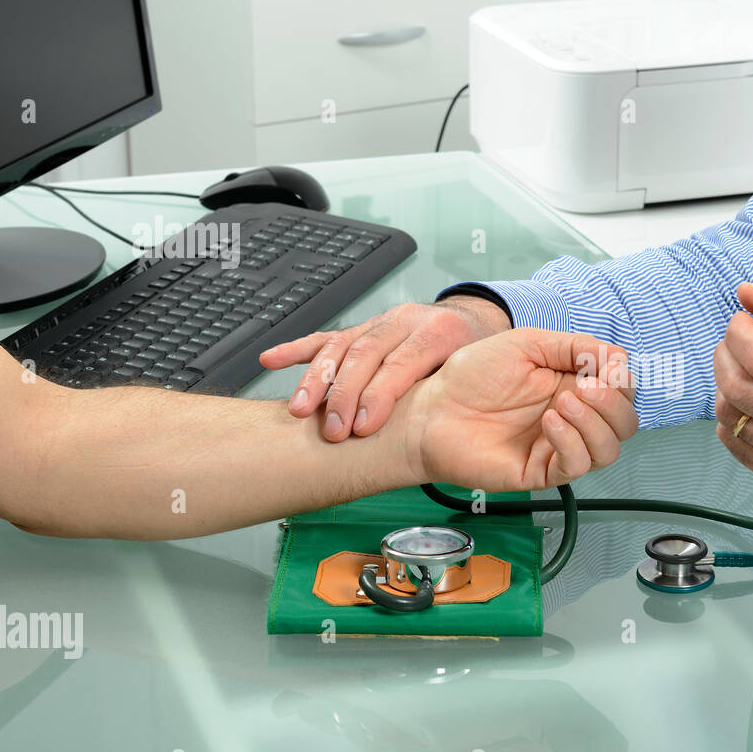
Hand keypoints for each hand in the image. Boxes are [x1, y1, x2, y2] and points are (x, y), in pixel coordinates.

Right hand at [259, 295, 511, 440]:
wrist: (472, 323)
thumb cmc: (476, 358)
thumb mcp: (481, 372)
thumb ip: (457, 391)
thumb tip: (441, 429)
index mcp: (439, 332)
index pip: (403, 362)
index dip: (380, 394)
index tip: (363, 427)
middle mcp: (405, 322)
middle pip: (366, 355)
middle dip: (344, 394)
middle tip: (331, 430)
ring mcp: (379, 323)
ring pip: (342, 346)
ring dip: (316, 379)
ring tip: (300, 409)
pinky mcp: (361, 328)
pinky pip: (326, 337)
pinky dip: (298, 350)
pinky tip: (271, 359)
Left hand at [402, 328, 637, 491]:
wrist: (433, 408)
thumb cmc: (471, 376)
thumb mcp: (527, 344)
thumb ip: (574, 347)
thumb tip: (618, 356)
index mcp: (572, 385)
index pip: (622, 391)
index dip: (622, 380)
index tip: (606, 366)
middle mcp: (571, 418)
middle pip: (625, 424)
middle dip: (614, 404)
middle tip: (586, 388)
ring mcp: (557, 446)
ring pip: (608, 450)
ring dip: (596, 424)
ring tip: (564, 404)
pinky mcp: (539, 471)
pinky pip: (575, 466)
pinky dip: (572, 442)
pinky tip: (550, 422)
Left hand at [712, 284, 752, 513]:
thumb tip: (747, 293)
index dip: (738, 333)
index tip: (741, 324)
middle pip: (736, 384)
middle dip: (725, 356)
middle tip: (735, 347)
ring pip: (729, 414)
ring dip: (727, 386)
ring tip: (746, 377)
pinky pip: (732, 441)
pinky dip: (732, 418)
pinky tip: (752, 408)